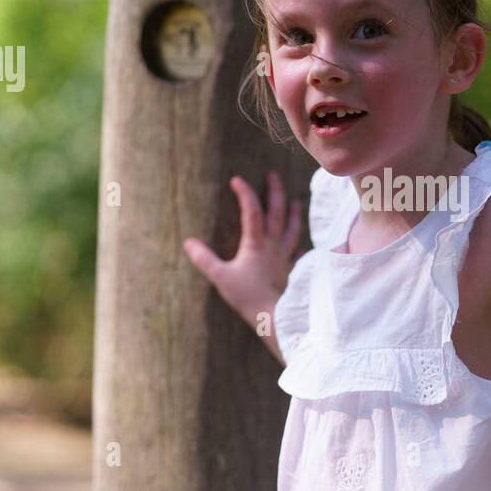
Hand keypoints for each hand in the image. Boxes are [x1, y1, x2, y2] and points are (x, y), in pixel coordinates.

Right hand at [182, 171, 303, 327]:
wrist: (275, 315)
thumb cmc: (248, 297)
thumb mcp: (221, 277)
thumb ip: (204, 259)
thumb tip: (188, 243)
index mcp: (256, 244)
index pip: (250, 211)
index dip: (244, 193)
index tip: (237, 179)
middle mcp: (273, 246)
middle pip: (276, 212)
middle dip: (274, 192)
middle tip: (273, 175)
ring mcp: (285, 256)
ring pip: (291, 229)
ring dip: (293, 213)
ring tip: (295, 201)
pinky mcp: (293, 270)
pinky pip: (298, 252)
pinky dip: (300, 244)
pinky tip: (302, 243)